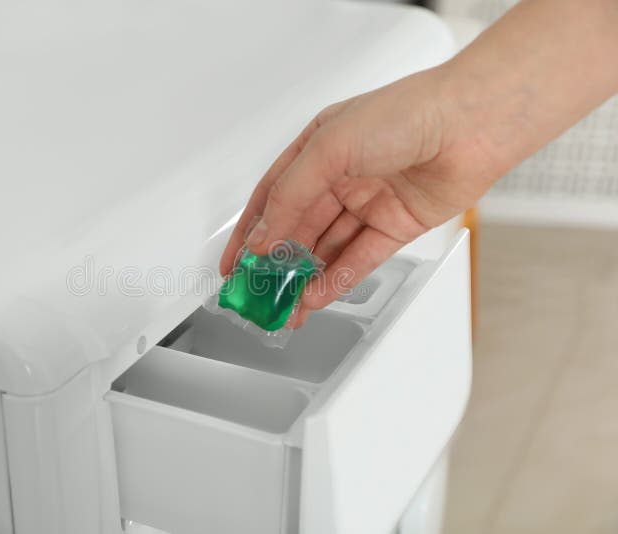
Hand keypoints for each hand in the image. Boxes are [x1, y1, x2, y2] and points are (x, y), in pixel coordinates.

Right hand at [219, 68, 497, 326]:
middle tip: (260, 294)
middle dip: (277, 263)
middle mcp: (340, 176)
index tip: (234, 264)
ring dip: (305, 277)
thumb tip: (263, 235)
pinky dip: (337, 279)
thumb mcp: (329, 148)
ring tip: (287, 305)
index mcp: (317, 149)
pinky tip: (317, 295)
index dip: (249, 233)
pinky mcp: (394, 226)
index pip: (271, 198)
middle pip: (297, 228)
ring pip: (327, 249)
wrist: (470, 125)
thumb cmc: (405, 115)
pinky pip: (359, 259)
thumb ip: (290, 195)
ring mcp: (367, 202)